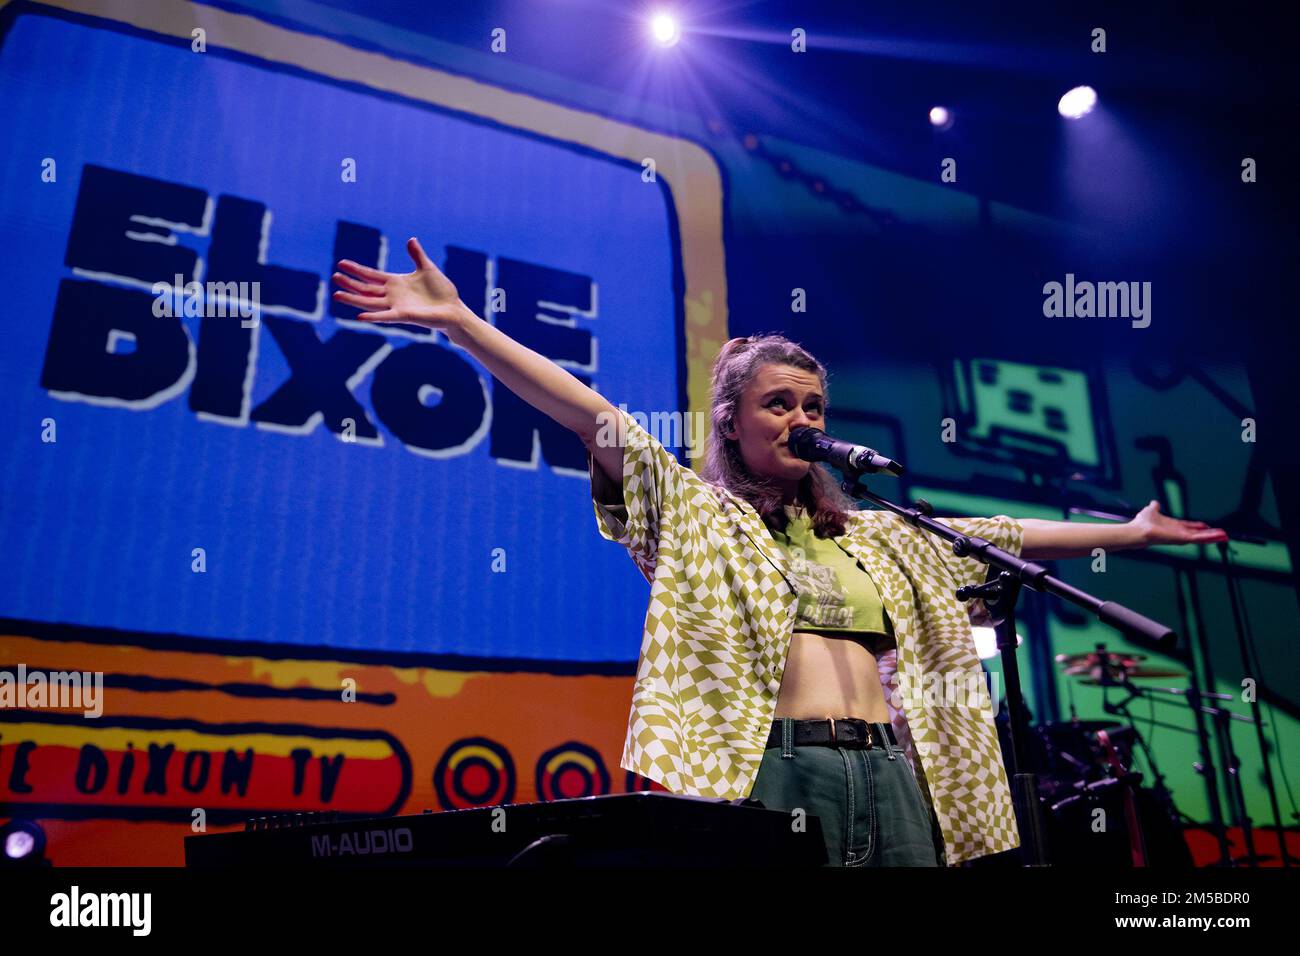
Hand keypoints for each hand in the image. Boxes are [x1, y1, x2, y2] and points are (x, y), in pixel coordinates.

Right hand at [332, 237, 467, 330]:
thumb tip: (411, 239)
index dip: (357, 270)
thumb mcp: (427, 268)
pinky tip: (359, 316)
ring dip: (353, 299)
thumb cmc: (441, 291)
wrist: (453, 308)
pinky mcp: (404, 316)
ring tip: (336, 294)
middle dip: (350, 283)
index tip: (341, 264)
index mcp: (396, 283)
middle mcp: (392, 295)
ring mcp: (396, 306)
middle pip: (366, 289)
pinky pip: (386, 316)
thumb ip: (416, 255)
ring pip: (370, 302)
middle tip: (333, 277)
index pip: (371, 275)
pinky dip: (373, 316)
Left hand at [1130, 500, 1227, 546]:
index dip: (1200, 527)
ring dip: (1213, 536)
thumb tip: (1154, 503)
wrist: (1137, 529)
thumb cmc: (1142, 522)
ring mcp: (1181, 537)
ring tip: (1225, 537)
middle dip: (1210, 534)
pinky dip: (1208, 537)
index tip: (1209, 526)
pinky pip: (1198, 538)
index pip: (1190, 527)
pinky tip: (1218, 536)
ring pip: (1200, 537)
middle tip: (1223, 535)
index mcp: (1174, 526)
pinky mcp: (1182, 539)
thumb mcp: (1151, 511)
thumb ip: (1155, 507)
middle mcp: (1179, 532)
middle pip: (1198, 533)